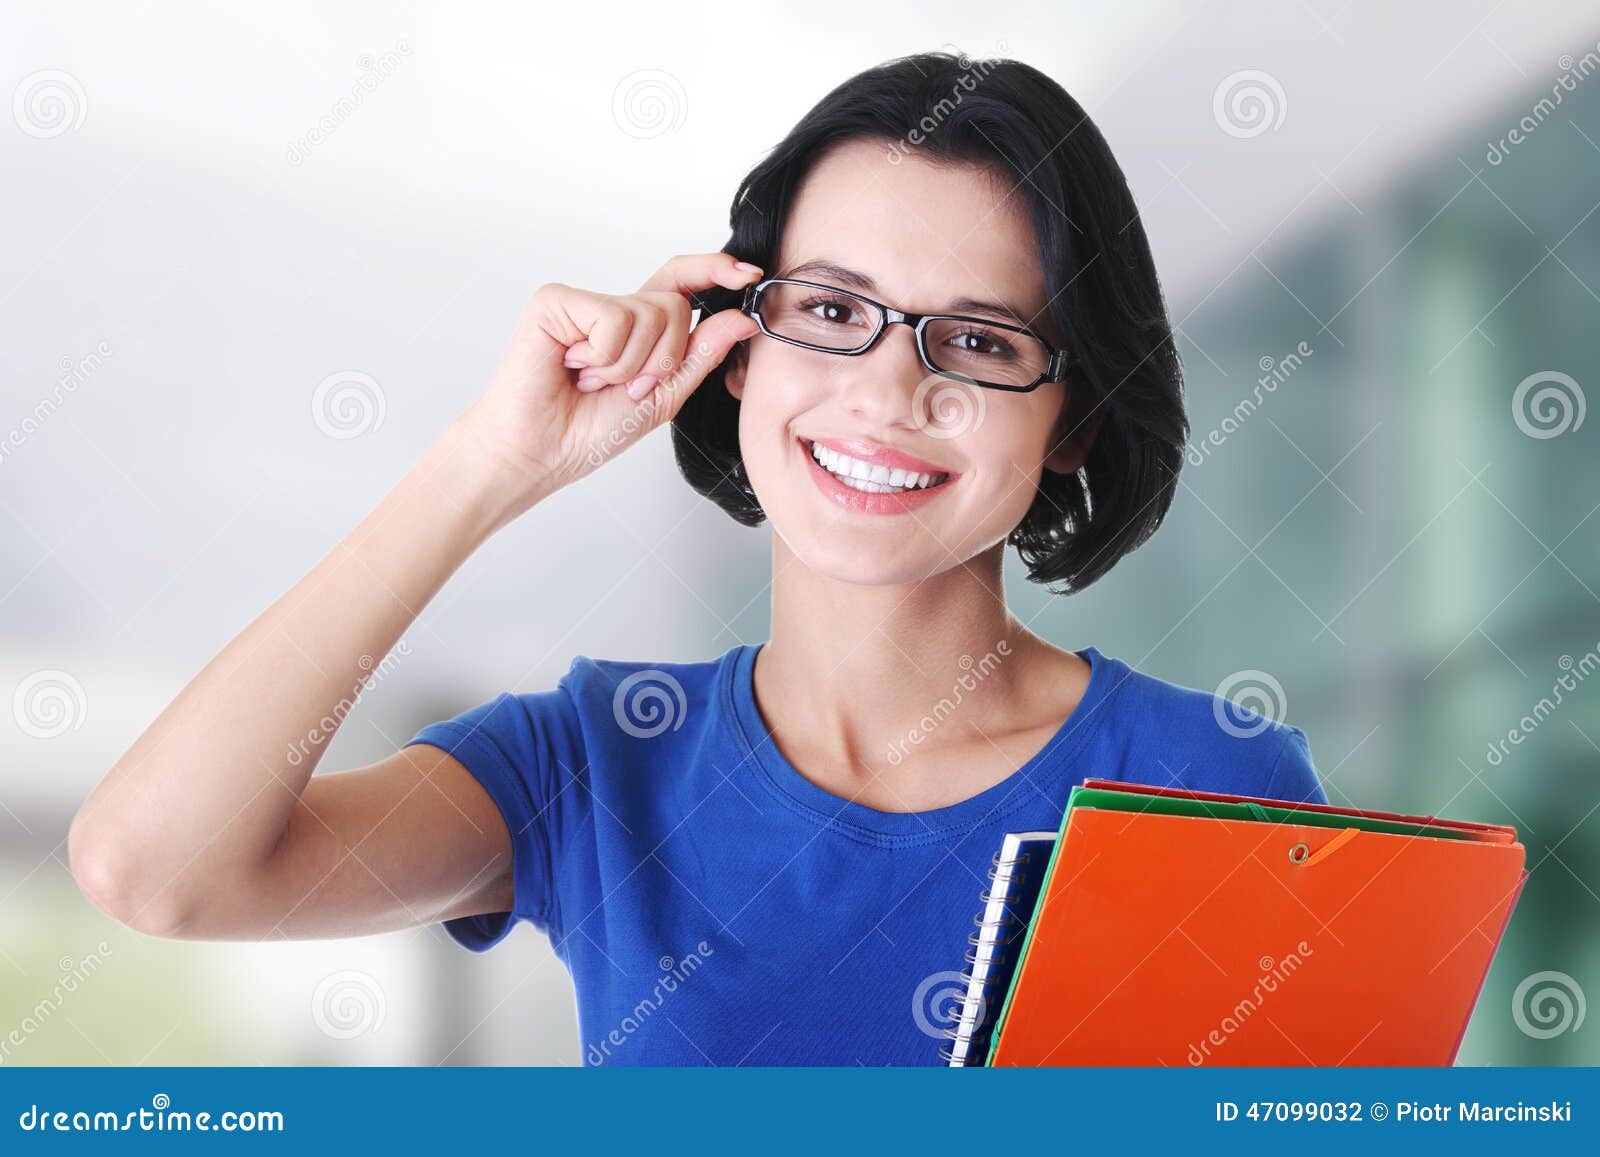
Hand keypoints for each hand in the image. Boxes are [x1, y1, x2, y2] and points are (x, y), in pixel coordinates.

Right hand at [456, 252, 761, 515]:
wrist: (542, 453)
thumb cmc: (590, 430)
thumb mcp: (664, 396)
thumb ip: (701, 355)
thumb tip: (743, 319)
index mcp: (638, 331)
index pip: (681, 284)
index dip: (715, 271)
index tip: (749, 274)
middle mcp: (612, 310)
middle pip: (674, 305)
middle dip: (662, 359)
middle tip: (624, 387)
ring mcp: (583, 302)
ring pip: (648, 313)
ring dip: (629, 365)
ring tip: (593, 381)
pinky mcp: (556, 301)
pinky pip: (614, 320)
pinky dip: (604, 357)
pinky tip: (574, 368)